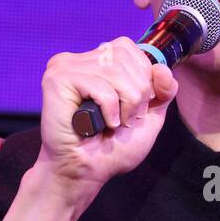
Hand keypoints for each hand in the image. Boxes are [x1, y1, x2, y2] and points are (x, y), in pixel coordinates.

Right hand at [34, 36, 178, 204]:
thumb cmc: (111, 149)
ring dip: (126, 105)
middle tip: (125, 120)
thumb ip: (162, 91)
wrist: (85, 172)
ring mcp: (65, 67)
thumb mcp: (148, 116)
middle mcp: (78, 59)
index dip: (142, 78)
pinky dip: (110, 110)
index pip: (128, 48)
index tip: (133, 108)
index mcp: (96, 62)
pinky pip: (101, 86)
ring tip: (115, 124)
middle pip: (126, 58)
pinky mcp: (57, 80)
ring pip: (116, 72)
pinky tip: (103, 124)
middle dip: (137, 94)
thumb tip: (162, 68)